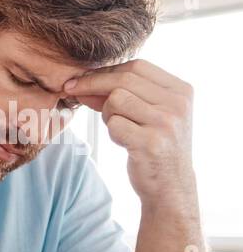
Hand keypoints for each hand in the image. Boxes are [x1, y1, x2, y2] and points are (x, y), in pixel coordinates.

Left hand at [64, 60, 195, 209]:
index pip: (137, 66)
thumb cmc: (154, 146)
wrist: (170, 185)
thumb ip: (120, 95)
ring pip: (116, 100)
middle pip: (124, 79)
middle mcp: (177, 103)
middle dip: (91, 84)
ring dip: (107, 114)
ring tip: (120, 129)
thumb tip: (81, 81)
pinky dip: (112, 132)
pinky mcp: (151, 143)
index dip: (105, 71)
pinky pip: (114, 125)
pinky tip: (124, 142)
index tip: (81, 78)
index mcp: (181, 90)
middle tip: (71, 90)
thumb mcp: (146, 114)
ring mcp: (166, 123)